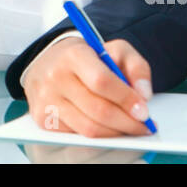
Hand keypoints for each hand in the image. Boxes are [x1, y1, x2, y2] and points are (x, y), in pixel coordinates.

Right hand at [21, 35, 154, 137]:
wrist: (50, 63)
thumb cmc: (87, 58)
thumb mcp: (114, 50)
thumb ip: (136, 67)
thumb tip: (144, 95)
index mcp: (73, 55)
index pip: (102, 81)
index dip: (126, 99)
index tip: (144, 111)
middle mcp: (55, 76)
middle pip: (98, 110)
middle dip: (127, 123)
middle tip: (144, 126)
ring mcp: (46, 99)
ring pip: (89, 128)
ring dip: (115, 133)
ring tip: (129, 129)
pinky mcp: (42, 117)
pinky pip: (77, 135)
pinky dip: (98, 136)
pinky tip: (108, 128)